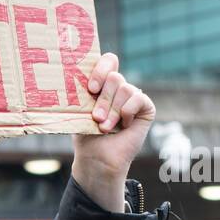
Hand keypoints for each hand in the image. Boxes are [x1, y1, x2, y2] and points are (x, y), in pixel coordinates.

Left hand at [71, 52, 154, 211]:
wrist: (97, 158)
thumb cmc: (86, 135)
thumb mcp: (80, 110)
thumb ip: (82, 91)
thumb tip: (73, 75)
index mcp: (103, 84)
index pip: (109, 61)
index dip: (101, 70)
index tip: (91, 89)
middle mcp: (119, 88)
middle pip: (114, 77)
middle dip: (103, 100)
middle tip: (96, 118)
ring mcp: (133, 97)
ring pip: (125, 89)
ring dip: (112, 111)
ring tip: (105, 128)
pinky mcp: (146, 107)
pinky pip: (138, 98)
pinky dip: (127, 112)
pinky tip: (124, 125)